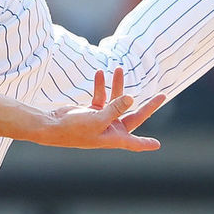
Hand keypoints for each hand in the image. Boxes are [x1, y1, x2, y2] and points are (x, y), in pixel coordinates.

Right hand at [41, 68, 164, 150]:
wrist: (51, 125)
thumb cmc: (74, 129)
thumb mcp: (98, 119)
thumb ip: (116, 108)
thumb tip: (132, 98)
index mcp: (114, 138)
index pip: (134, 143)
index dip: (146, 143)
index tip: (157, 144)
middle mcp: (110, 129)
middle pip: (133, 115)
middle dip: (147, 105)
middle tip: (162, 95)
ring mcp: (102, 119)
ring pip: (116, 101)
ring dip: (117, 86)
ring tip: (118, 69)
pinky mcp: (92, 111)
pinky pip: (101, 96)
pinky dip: (101, 86)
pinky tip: (100, 73)